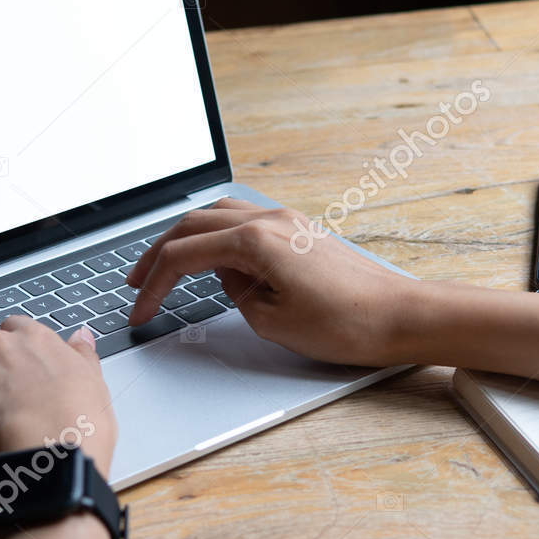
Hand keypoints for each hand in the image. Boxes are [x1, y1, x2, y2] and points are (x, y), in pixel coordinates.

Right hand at [124, 197, 418, 365]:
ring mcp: (289, 222)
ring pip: (220, 215)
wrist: (401, 316)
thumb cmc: (347, 323)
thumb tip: (228, 278)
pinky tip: (216, 260)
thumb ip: (237, 296)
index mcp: (256, 241)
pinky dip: (219, 236)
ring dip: (188, 238)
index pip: (184, 256)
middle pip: (194, 225)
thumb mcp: (273, 322)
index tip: (139, 310)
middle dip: (159, 254)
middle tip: (137, 283)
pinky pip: (246, 221)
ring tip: (168, 265)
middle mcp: (271, 220)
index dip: (153, 284)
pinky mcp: (303, 232)